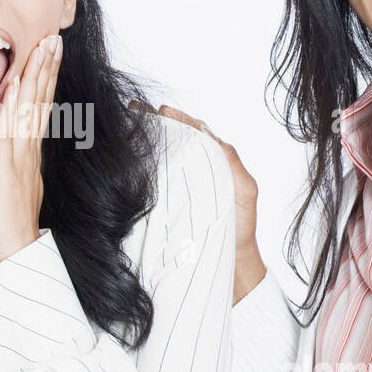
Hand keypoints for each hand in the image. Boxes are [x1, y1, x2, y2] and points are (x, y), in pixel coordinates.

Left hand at [0, 33, 61, 258]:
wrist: (10, 268)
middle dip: (46, 70)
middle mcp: (27, 160)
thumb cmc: (3, 236)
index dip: (41, 83)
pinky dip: (16, 109)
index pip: (34, 114)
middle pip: (39, 107)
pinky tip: (19, 85)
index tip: (45, 54)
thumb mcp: (5, 196)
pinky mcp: (10, 178)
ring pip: (30, 114)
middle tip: (54, 38)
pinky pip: (12, 137)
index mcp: (23, 163)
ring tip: (45, 47)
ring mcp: (22, 167)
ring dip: (37, 78)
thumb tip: (8, 154)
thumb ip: (7, 171)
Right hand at [137, 103, 265, 301]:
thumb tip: (207, 132)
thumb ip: (231, 160)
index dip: (177, 119)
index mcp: (212, 161)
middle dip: (154, 123)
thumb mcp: (244, 189)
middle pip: (172, 140)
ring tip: (127, 125)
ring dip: (144, 140)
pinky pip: (152, 181)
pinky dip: (140, 167)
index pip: (193, 132)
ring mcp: (178, 185)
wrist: (231, 261)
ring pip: (160, 157)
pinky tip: (128, 158)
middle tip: (136, 111)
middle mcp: (193, 169)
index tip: (161, 110)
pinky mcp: (166, 203)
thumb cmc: (241, 225)